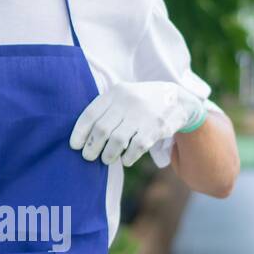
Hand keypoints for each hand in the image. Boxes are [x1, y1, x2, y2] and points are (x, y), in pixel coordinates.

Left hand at [69, 81, 206, 166]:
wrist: (178, 99)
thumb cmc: (141, 102)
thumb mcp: (123, 96)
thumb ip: (105, 109)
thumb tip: (83, 135)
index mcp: (115, 92)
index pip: (90, 114)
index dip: (80, 132)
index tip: (74, 146)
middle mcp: (128, 101)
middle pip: (102, 129)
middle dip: (92, 147)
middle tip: (88, 156)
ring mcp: (143, 114)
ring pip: (117, 140)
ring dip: (108, 154)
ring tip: (105, 159)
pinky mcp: (157, 127)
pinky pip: (136, 147)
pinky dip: (128, 157)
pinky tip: (125, 160)